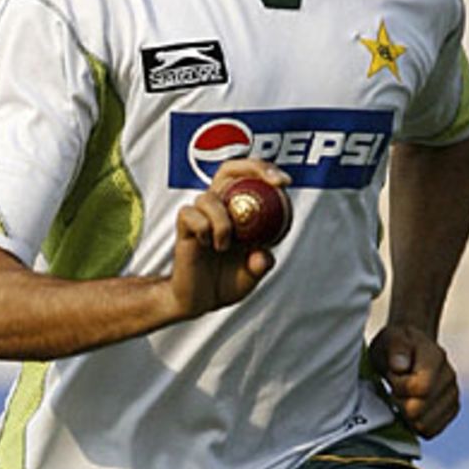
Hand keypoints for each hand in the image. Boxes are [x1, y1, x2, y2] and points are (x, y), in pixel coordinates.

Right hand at [168, 159, 286, 318]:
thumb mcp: (251, 275)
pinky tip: (207, 245)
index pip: (250, 177)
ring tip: (224, 246)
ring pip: (208, 197)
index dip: (266, 171)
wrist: (198, 301)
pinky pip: (190, 214)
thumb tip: (263, 255)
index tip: (284, 183)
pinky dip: (202, 227)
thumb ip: (260, 264)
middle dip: (252, 167)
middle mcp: (219, 206)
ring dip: (222, 221)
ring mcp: (200, 215)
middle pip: (230, 169)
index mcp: (238, 211)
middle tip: (273, 183)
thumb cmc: (225, 283)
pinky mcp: (184, 227)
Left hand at [368, 323, 459, 437]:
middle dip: (400, 403)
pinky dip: (415, 424)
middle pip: (418, 412)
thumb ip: (396, 349)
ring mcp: (453, 395)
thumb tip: (400, 367)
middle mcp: (450, 377)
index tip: (392, 377)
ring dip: (407, 415)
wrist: (411, 350)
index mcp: (436, 357)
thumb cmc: (395, 345)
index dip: (399, 388)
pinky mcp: (451, 411)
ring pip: (424, 425)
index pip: (420, 389)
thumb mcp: (389, 339)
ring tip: (404, 397)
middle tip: (395, 389)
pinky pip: (430, 431)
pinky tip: (410, 407)